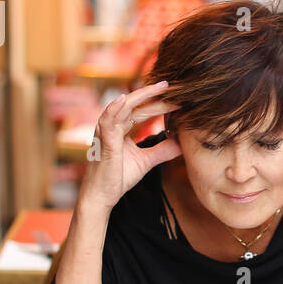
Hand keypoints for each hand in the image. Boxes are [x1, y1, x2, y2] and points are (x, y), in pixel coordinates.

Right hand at [79, 81, 179, 213]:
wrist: (101, 197)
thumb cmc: (118, 178)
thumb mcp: (146, 161)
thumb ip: (162, 151)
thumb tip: (181, 144)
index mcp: (121, 130)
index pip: (142, 111)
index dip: (158, 104)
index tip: (176, 98)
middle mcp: (112, 127)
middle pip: (135, 106)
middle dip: (153, 95)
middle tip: (171, 86)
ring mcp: (106, 133)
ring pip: (123, 107)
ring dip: (140, 96)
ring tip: (159, 87)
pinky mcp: (103, 143)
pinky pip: (106, 122)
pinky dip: (113, 109)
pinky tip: (124, 99)